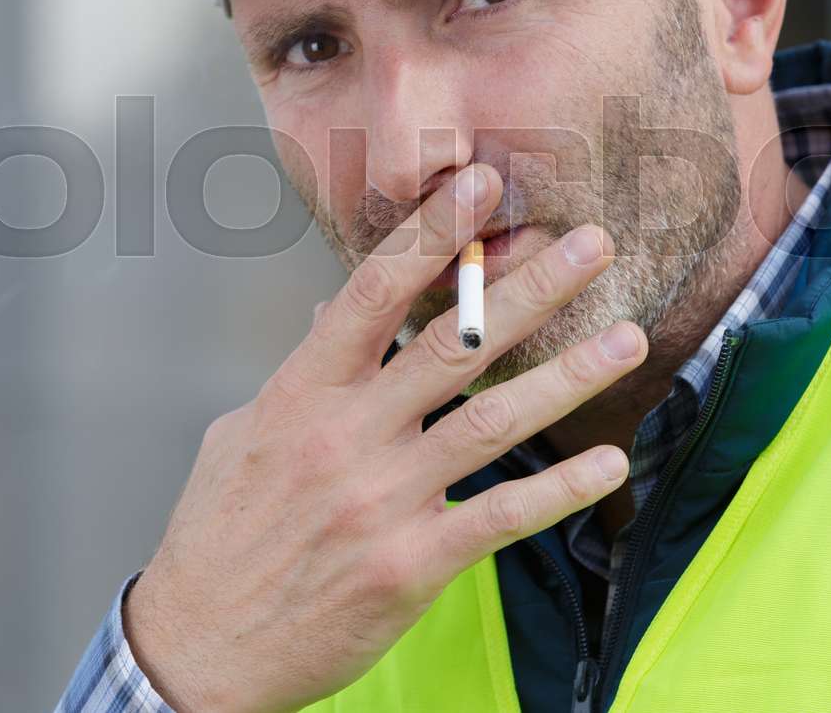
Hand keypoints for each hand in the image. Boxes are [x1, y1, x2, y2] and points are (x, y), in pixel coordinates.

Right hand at [124, 163, 647, 712]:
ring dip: (567, 377)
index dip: (431, 233)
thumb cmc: (219, 536)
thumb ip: (301, 373)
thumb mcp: (243, 436)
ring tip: (628, 340)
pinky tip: (609, 463)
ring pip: (491, 424)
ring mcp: (381, 501)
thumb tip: (333, 310)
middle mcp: (346, 437)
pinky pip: (500, 518)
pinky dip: (559, 491)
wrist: (201, 647)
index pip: (373, 292)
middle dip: (529, 287)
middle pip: (452, 344)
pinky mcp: (410, 565)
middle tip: (593, 244)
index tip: (481, 182)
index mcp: (300, 393)